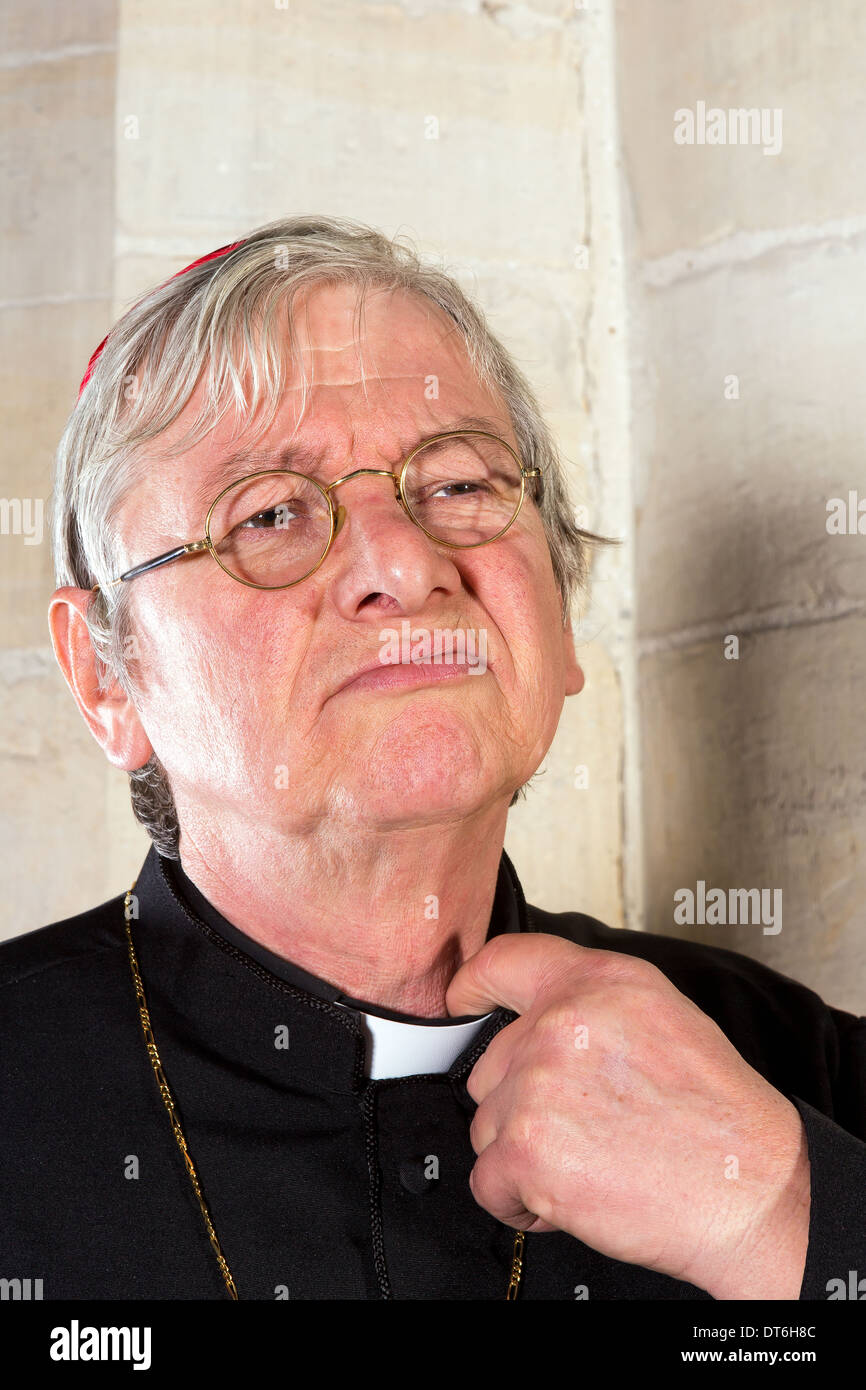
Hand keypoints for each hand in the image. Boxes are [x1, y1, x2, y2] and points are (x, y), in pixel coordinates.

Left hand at [445, 933, 810, 1298]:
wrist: (751, 1190)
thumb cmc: (718, 1117)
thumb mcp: (662, 1019)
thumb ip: (591, 1006)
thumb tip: (537, 1017)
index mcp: (598, 984)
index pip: (502, 962)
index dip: (473, 985)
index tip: (463, 1001)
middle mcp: (562, 1024)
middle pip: (490, 1064)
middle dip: (523, 1104)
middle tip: (584, 1126)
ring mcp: (538, 1086)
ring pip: (488, 1125)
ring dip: (525, 1153)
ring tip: (590, 1159)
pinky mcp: (526, 1150)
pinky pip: (489, 1181)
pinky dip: (520, 1201)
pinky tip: (569, 1194)